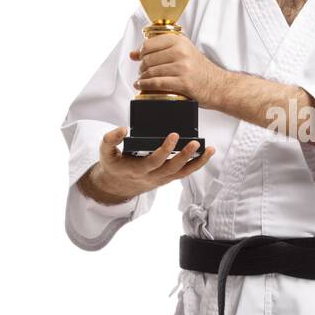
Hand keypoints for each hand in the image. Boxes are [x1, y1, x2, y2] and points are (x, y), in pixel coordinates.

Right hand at [79, 127, 213, 204]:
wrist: (118, 185)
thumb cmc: (114, 165)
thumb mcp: (105, 153)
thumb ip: (110, 140)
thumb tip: (122, 128)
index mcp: (137, 169)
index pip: (153, 161)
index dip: (165, 150)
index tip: (174, 135)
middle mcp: (152, 176)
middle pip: (171, 169)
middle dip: (184, 156)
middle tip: (195, 143)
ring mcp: (161, 178)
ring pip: (182, 173)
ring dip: (197, 162)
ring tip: (210, 149)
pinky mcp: (167, 178)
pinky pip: (184, 173)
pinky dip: (197, 164)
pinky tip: (207, 154)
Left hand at [130, 33, 228, 107]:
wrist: (218, 85)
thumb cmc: (200, 70)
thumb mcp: (184, 52)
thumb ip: (160, 49)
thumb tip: (133, 54)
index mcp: (180, 41)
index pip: (149, 44)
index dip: (141, 52)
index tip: (140, 58)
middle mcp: (181, 52)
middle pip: (148, 58)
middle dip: (141, 67)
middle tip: (142, 71)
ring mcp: (182, 67)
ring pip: (151, 71)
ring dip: (142, 77)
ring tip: (142, 80)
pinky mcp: (183, 83)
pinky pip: (157, 83)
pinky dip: (146, 85)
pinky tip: (142, 86)